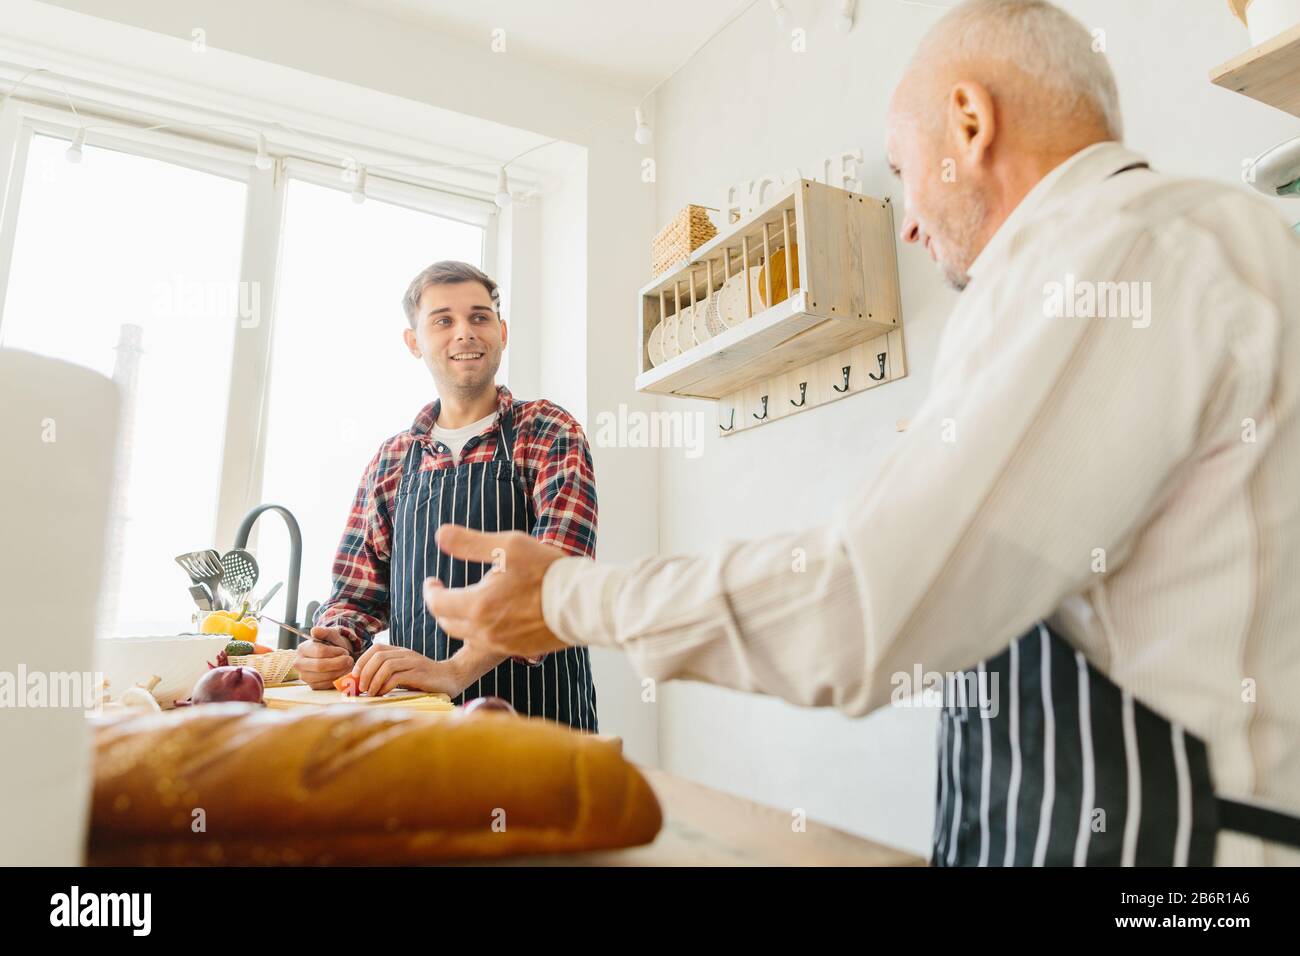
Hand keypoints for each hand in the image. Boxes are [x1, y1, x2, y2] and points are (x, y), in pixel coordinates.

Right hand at [295, 626, 353, 688]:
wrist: (334, 656)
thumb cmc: (332, 645)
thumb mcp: (331, 635)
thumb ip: (324, 632)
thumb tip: (314, 630)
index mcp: (302, 649)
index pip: (320, 652)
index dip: (336, 652)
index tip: (345, 651)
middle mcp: (299, 663)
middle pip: (320, 666)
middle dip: (338, 663)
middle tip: (349, 660)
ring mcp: (304, 676)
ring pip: (324, 677)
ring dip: (340, 671)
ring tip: (347, 666)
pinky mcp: (312, 686)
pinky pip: (326, 685)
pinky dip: (337, 679)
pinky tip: (343, 673)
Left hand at [351, 643, 483, 698]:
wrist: (453, 677)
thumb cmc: (427, 679)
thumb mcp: (406, 673)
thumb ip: (390, 674)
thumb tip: (365, 685)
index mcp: (401, 652)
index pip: (375, 648)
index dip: (362, 661)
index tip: (354, 677)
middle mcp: (406, 654)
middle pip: (378, 656)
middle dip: (364, 672)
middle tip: (360, 688)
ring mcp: (413, 662)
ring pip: (385, 665)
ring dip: (373, 680)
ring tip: (370, 693)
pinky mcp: (419, 673)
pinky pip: (397, 677)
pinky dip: (385, 686)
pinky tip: (383, 694)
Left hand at [423, 526, 568, 659]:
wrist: (583, 602)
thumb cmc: (546, 571)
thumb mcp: (508, 546)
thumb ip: (470, 543)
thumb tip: (439, 535)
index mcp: (477, 606)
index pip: (437, 603)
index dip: (430, 591)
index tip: (432, 581)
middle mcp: (484, 631)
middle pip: (447, 623)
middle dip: (441, 606)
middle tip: (443, 592)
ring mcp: (501, 644)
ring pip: (467, 636)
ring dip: (460, 620)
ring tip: (467, 604)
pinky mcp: (518, 651)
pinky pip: (489, 644)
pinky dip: (483, 631)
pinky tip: (493, 616)